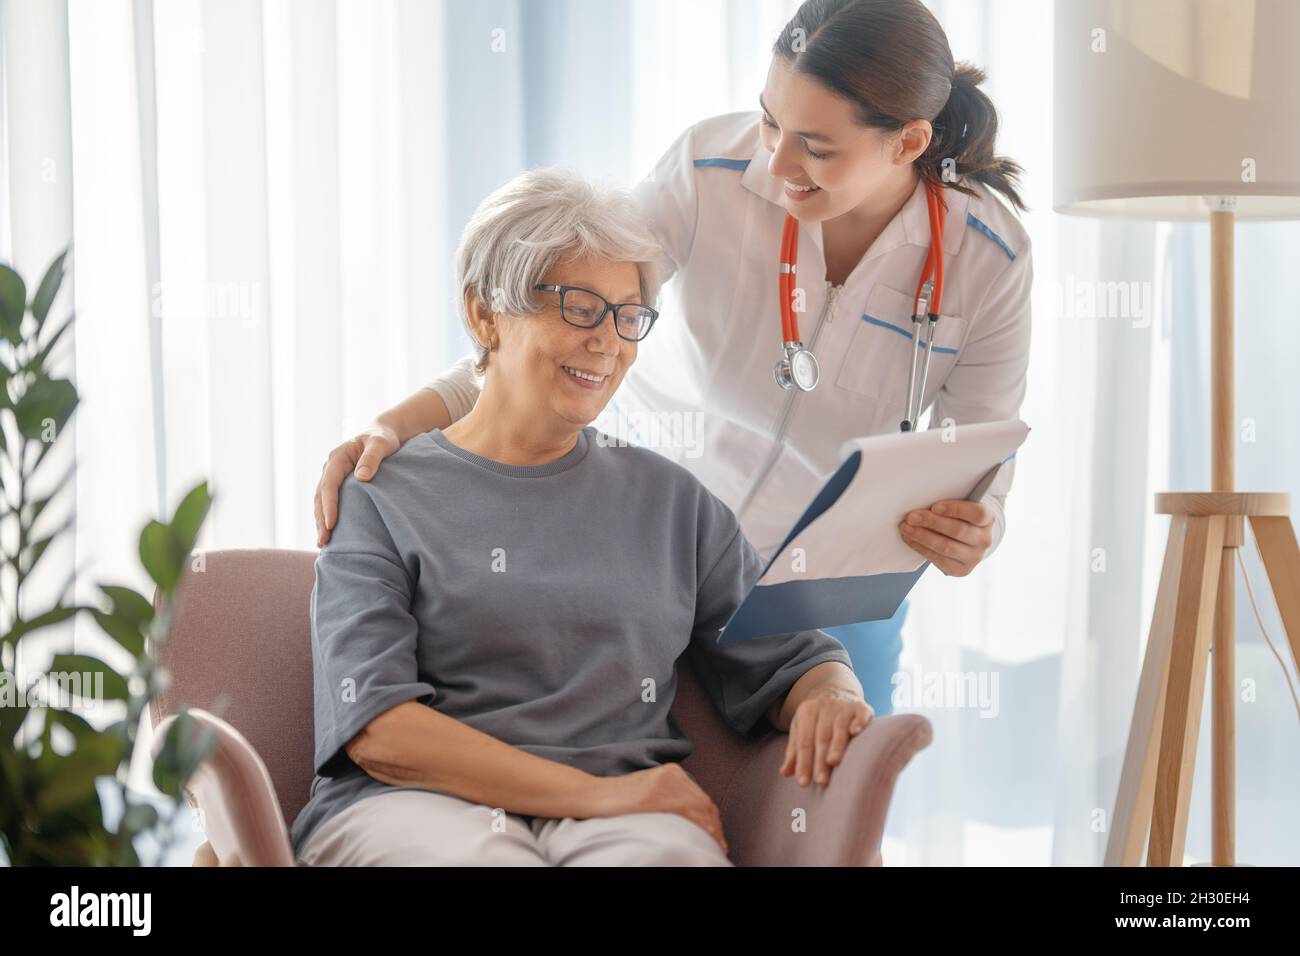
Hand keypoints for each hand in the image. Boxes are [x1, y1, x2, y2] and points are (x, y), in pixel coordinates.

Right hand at [313, 424, 401, 546]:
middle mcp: (331, 468)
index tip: (331, 523)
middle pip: (320, 496)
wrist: (383, 432)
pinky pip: (329, 502)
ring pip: (321, 501)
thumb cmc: (383, 438)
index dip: (329, 504)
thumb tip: (362, 477)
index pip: (329, 484)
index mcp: (338, 458)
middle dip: (320, 519)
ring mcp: (333, 476)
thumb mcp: (380, 444)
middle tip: (323, 541)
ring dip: (320, 521)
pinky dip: (327, 517)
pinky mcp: (339, 484)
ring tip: (322, 544)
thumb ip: (372, 458)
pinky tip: (331, 533)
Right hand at [591, 763, 728, 854]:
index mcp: (671, 772)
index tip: (716, 835)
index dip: (712, 818)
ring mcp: (665, 783)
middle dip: (715, 826)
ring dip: (711, 829)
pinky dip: (700, 826)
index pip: (700, 797)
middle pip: (704, 802)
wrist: (591, 795)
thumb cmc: (616, 799)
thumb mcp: (648, 791)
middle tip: (719, 845)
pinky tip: (704, 838)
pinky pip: (687, 811)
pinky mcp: (656, 795)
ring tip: (715, 847)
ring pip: (700, 808)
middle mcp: (672, 774)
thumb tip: (689, 820)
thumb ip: (667, 797)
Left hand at [779, 685, 872, 787]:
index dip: (803, 762)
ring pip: (839, 727)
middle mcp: (824, 707)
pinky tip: (856, 732)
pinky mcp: (861, 706)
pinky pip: (860, 714)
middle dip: (820, 760)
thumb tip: (785, 773)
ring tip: (833, 762)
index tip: (803, 783)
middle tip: (820, 781)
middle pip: (821, 737)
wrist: (836, 693)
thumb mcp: (801, 730)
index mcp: (807, 711)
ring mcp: (843, 706)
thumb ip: (795, 752)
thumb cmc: (816, 720)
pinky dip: (858, 722)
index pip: (804, 741)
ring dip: (837, 745)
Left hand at [897, 499, 993, 576]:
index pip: (977, 514)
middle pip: (958, 530)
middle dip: (931, 522)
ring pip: (946, 547)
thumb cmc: (959, 518)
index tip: (935, 506)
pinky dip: (921, 548)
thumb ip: (948, 505)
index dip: (956, 509)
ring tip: (906, 528)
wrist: (966, 542)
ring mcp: (974, 557)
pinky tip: (910, 539)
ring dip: (922, 536)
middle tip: (911, 517)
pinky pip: (939, 559)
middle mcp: (984, 539)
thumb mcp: (961, 507)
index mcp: (988, 520)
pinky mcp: (962, 570)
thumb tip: (922, 501)